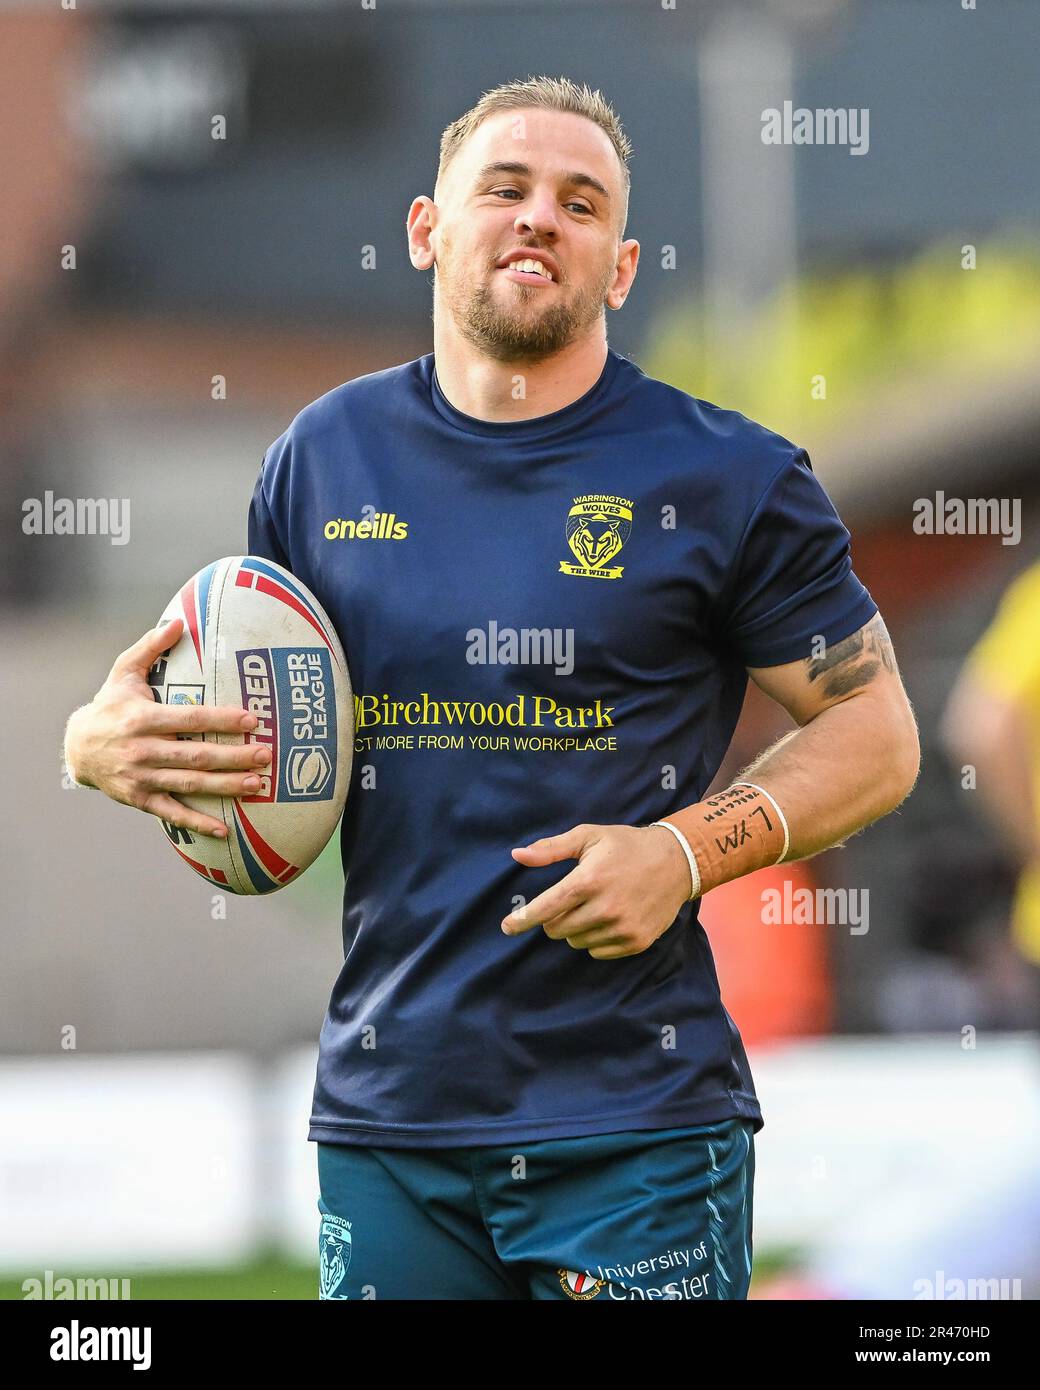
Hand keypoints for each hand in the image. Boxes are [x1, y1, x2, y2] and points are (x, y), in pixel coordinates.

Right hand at [63, 617, 271, 838]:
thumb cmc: (110, 705)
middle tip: (267, 755)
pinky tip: (224, 829)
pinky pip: (173, 813)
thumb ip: (151, 648)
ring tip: (258, 786)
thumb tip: (178, 621)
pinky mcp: (140, 799)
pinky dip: (197, 823)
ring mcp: (141, 778)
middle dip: (234, 757)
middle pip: (196, 755)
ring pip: (190, 784)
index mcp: (142, 718)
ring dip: (226, 787)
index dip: (222, 720)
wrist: (77, 747)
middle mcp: (142, 750)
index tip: (253, 719)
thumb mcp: (123, 672)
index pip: (190, 718)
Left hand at [501, 823, 693, 958]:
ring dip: (575, 929)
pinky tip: (609, 918)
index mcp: (589, 880)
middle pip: (557, 929)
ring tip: (594, 906)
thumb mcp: (589, 837)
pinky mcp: (635, 942)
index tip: (506, 927)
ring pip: (576, 942)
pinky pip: (598, 952)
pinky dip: (595, 939)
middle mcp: (605, 908)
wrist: (677, 861)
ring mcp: (622, 928)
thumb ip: (551, 849)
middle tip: (569, 901)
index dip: (522, 919)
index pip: (546, 908)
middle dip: (554, 918)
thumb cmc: (626, 845)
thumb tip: (517, 856)